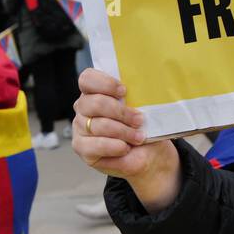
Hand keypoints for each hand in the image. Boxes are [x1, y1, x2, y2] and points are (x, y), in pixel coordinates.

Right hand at [72, 69, 179, 213]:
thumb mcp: (146, 106)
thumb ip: (139, 95)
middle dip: (117, 111)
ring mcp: (81, 129)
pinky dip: (108, 146)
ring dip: (118, 130)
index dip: (102, 82)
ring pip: (92, 123)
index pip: (87, 78)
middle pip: (90, 101)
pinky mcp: (83, 150)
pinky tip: (124, 147)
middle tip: (138, 119)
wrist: (152, 154)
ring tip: (137, 136)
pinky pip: (89, 146)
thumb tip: (150, 82)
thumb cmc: (148, 125)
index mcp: (98, 91)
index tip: (124, 90)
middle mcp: (85, 108)